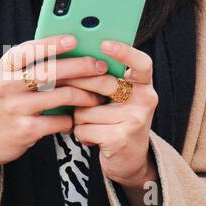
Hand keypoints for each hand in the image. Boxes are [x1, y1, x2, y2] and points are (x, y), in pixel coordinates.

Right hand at [0, 35, 107, 171]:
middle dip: (82, 67)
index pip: (30, 49)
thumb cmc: (5, 102)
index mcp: (7, 67)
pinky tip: (76, 119)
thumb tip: (73, 49)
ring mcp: (17, 108)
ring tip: (97, 96)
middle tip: (101, 67)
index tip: (75, 39)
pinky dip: (72, 120)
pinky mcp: (26, 130)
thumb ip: (33, 65)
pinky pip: (59, 121)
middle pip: (52, 71)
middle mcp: (8, 85)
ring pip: (62, 96)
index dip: (53, 43)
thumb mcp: (10, 79)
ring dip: (86, 95)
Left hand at [63, 39, 158, 193]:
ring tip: (87, 123)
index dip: (124, 52)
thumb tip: (72, 59)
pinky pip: (84, 128)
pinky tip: (90, 138)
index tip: (104, 43)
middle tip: (60, 82)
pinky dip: (80, 134)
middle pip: (103, 82)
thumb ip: (106, 80)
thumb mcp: (119, 99)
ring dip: (78, 117)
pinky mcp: (120, 139)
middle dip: (77, 83)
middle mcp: (145, 100)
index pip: (141, 63)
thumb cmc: (117, 122)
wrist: (130, 161)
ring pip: (87, 109)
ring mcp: (135, 120)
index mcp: (144, 85)